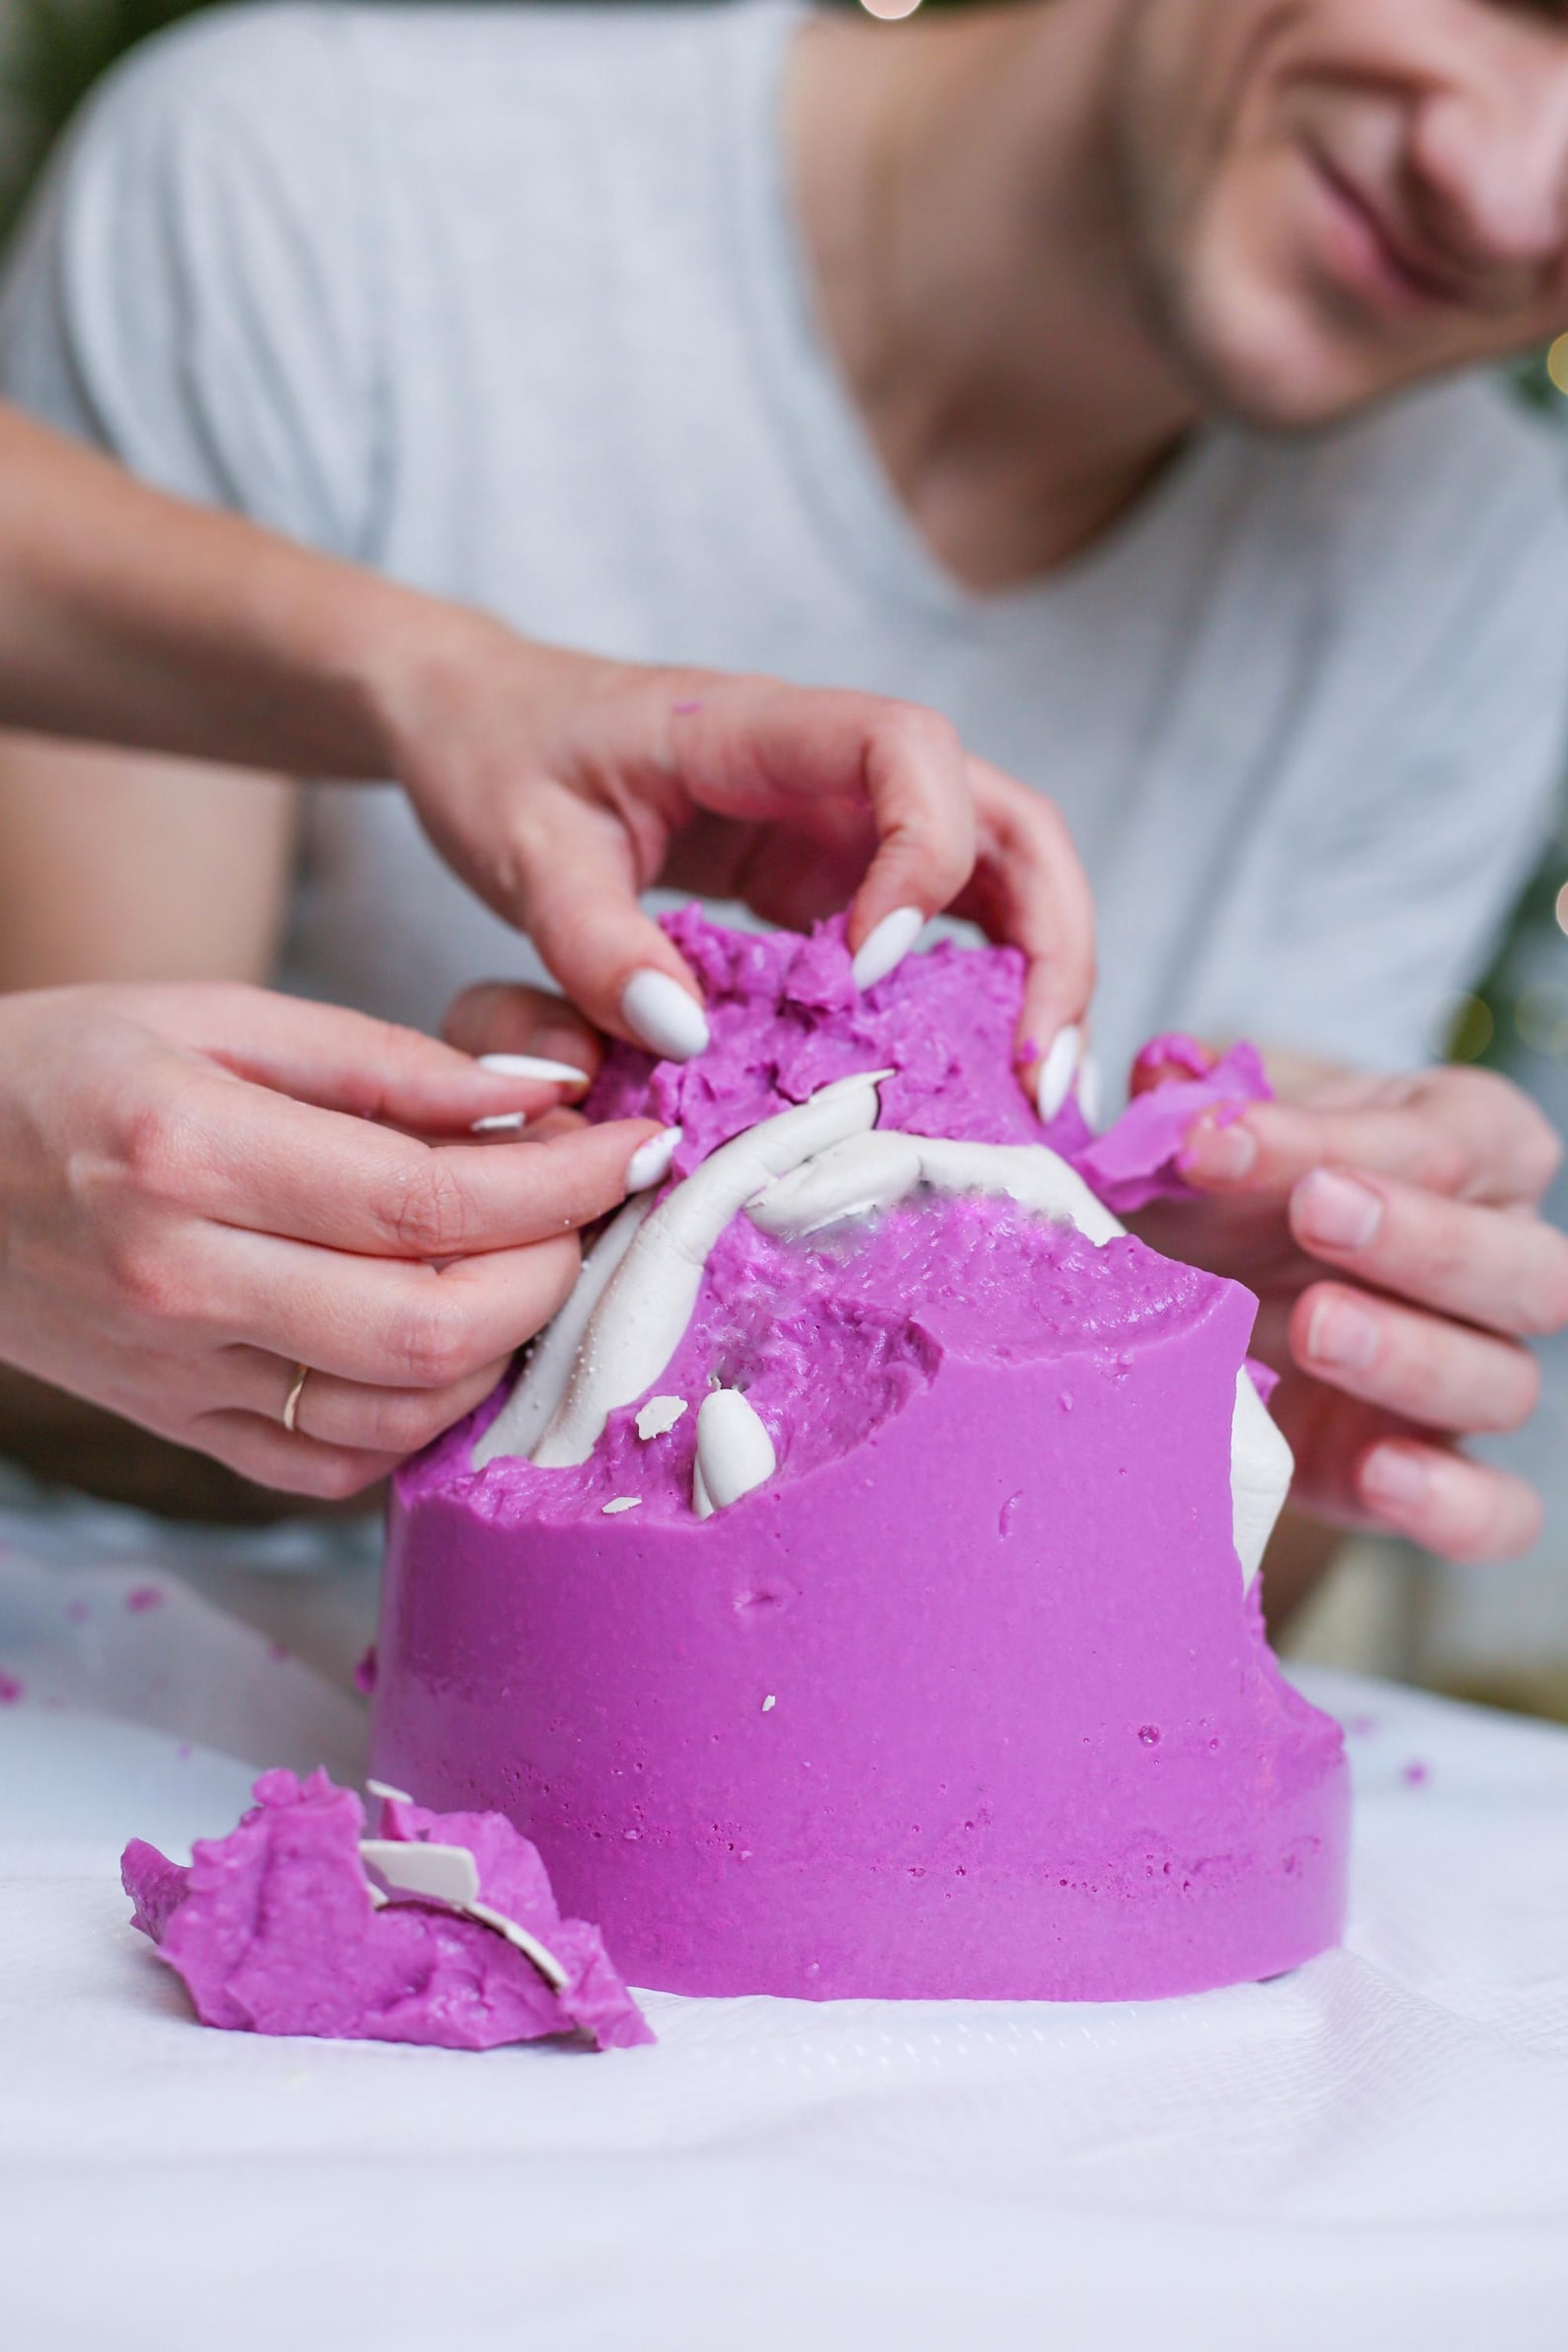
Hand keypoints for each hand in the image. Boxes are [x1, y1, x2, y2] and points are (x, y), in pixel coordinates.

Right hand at [0, 982, 657, 1496]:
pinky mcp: (179, 1429)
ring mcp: (175, 1374)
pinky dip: (424, 1418)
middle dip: (554, 1275)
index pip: (425, 1205)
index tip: (636, 1151)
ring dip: (505, 1352)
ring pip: (399, 1415)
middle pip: (432, 1328)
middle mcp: (178, 1282)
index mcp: (186, 1155)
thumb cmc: (66, 1070)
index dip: (560, 1187)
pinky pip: (336, 1466)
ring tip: (535, 1268)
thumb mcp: (217, 1016)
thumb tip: (542, 1101)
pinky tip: (450, 1343)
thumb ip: (386, 1067)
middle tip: (596, 1213)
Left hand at [375, 617, 1092, 1098]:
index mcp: (759, 727)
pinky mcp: (831, 879)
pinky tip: (973, 1081)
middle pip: (1006, 819)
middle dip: (1049, 939)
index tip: (871, 965)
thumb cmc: (497, 756)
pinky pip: (940, 928)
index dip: (924, 851)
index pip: (906, 747)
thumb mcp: (518, 848)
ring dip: (1037, 976)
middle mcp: (831, 767)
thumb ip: (589, 939)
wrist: (478, 719)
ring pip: (998, 876)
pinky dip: (975, 997)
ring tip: (1034, 1095)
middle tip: (1034, 1071)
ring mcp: (843, 824)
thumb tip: (687, 1035)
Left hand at [1134, 1062, 1567, 1562]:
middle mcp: (1499, 1260)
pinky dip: (1452, 1503)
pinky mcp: (1429, 1474)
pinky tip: (1380, 1474)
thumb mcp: (1212, 1129)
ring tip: (1313, 1328)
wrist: (1199, 1289)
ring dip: (1411, 1356)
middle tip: (1313, 1212)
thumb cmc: (1229, 1186)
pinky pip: (1497, 1513)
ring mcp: (1471, 1375)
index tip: (1210, 1138)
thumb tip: (1168, 1081)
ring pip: (1505, 1381)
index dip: (1329, 1136)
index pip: (1445, 1140)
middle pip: (1527, 1265)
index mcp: (1469, 1146)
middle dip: (1422, 1237)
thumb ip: (1194, 1105)